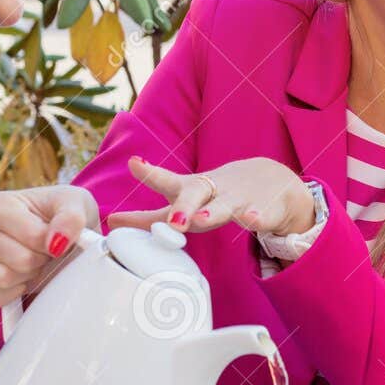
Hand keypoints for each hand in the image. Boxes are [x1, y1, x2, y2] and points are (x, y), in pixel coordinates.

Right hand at [0, 184, 99, 308]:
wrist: (69, 233)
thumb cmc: (65, 212)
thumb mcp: (75, 203)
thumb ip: (70, 218)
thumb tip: (57, 242)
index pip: (28, 234)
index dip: (47, 239)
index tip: (54, 233)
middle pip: (18, 259)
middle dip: (42, 257)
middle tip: (49, 248)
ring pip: (4, 278)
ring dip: (31, 273)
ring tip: (40, 260)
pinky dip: (17, 292)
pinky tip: (30, 277)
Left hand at [108, 156, 315, 236]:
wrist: (273, 182)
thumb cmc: (218, 195)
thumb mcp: (185, 201)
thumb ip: (150, 216)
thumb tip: (112, 221)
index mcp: (191, 190)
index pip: (167, 183)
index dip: (150, 175)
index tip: (133, 163)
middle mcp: (212, 192)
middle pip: (195, 194)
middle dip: (182, 206)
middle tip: (172, 220)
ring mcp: (238, 199)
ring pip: (224, 206)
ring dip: (212, 212)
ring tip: (199, 220)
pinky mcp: (263, 210)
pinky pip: (260, 216)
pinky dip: (256, 219)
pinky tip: (252, 220)